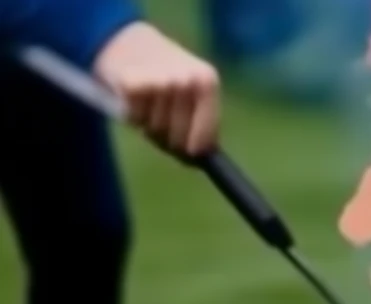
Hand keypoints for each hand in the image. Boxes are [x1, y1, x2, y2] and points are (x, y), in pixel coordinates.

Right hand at [93, 23, 220, 156]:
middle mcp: (186, 80)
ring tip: (147, 102)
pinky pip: (134, 119)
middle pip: (178, 140)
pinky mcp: (132, 83)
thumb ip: (201, 124)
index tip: (184, 148)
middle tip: (159, 118)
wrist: (126, 39)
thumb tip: (200, 160)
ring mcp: (160, 81)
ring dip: (149, 124)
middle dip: (167, 138)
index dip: (192, 150)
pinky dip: (131, 114)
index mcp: (207, 82)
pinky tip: (133, 96)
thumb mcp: (191, 93)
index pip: (205, 139)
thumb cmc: (164, 75)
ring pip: (156, 131)